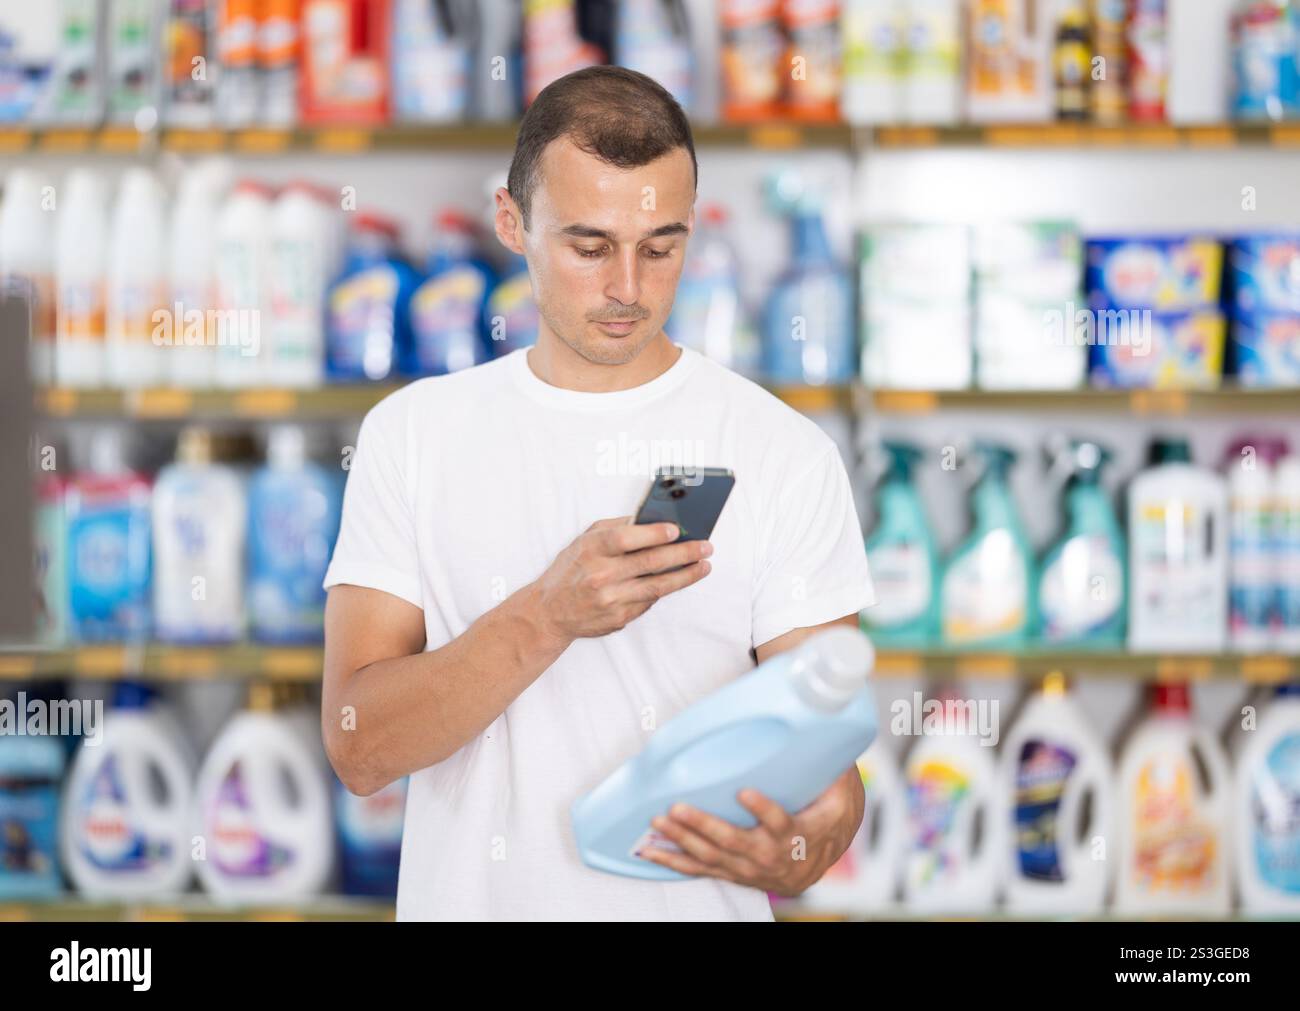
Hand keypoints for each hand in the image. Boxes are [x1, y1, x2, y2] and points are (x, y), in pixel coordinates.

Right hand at [531, 517, 712, 642]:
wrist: (549, 611)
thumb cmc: (571, 569)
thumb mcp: (585, 540)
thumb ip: (615, 527)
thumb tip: (652, 518)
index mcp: (592, 550)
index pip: (626, 538)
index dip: (653, 534)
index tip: (676, 529)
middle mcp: (600, 575)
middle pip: (650, 563)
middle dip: (683, 553)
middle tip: (706, 546)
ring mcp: (611, 600)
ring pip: (657, 586)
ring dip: (686, 576)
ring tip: (704, 565)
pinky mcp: (619, 618)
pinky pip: (650, 601)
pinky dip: (666, 589)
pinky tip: (680, 579)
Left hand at [636, 765, 864, 897]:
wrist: (821, 860)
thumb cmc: (828, 816)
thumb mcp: (841, 790)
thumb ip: (831, 764)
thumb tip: (825, 720)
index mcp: (802, 833)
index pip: (783, 824)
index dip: (764, 810)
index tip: (745, 792)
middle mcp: (774, 856)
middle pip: (737, 843)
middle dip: (705, 827)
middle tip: (679, 807)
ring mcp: (751, 868)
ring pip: (714, 858)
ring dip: (684, 840)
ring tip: (659, 821)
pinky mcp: (734, 872)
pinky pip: (701, 870)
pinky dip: (674, 861)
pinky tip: (649, 851)